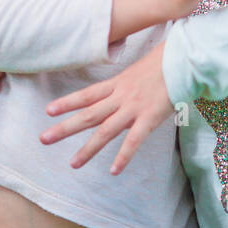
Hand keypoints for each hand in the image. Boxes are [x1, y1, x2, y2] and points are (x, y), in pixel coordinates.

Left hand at [40, 42, 174, 173]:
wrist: (184, 57)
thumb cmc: (165, 62)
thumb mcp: (138, 70)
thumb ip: (127, 84)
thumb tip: (119, 94)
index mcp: (117, 83)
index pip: (87, 94)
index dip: (67, 102)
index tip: (48, 110)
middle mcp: (121, 96)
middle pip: (88, 114)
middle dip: (65, 127)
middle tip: (43, 139)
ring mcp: (134, 107)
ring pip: (105, 130)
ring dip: (88, 148)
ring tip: (73, 164)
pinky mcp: (150, 117)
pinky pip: (134, 140)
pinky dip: (123, 156)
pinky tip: (114, 171)